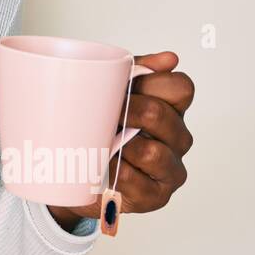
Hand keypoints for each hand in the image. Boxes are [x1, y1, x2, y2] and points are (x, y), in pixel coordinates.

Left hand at [47, 50, 193, 227]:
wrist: (73, 175)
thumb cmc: (99, 130)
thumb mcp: (111, 95)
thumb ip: (135, 71)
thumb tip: (170, 58)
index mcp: (172, 109)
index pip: (181, 87)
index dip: (151, 82)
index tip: (125, 86)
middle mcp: (178, 139)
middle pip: (162, 115)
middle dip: (127, 110)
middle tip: (106, 114)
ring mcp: (170, 169)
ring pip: (152, 152)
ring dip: (122, 146)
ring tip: (104, 144)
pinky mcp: (156, 196)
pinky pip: (138, 182)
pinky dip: (117, 173)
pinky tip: (106, 168)